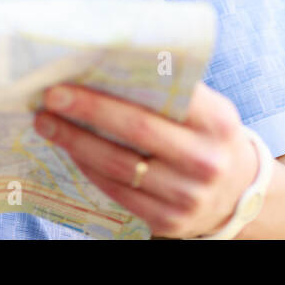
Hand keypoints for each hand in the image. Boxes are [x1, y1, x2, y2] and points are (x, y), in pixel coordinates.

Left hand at [33, 80, 260, 237]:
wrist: (236, 193)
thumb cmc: (209, 138)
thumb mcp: (208, 109)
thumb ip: (172, 90)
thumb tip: (107, 64)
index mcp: (217, 121)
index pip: (163, 98)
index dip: (115, 89)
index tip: (72, 76)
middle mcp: (205, 160)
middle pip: (136, 131)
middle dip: (87, 111)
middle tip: (51, 97)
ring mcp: (186, 195)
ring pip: (119, 165)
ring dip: (76, 143)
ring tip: (48, 123)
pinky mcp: (168, 221)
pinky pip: (117, 192)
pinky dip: (89, 168)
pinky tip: (71, 151)